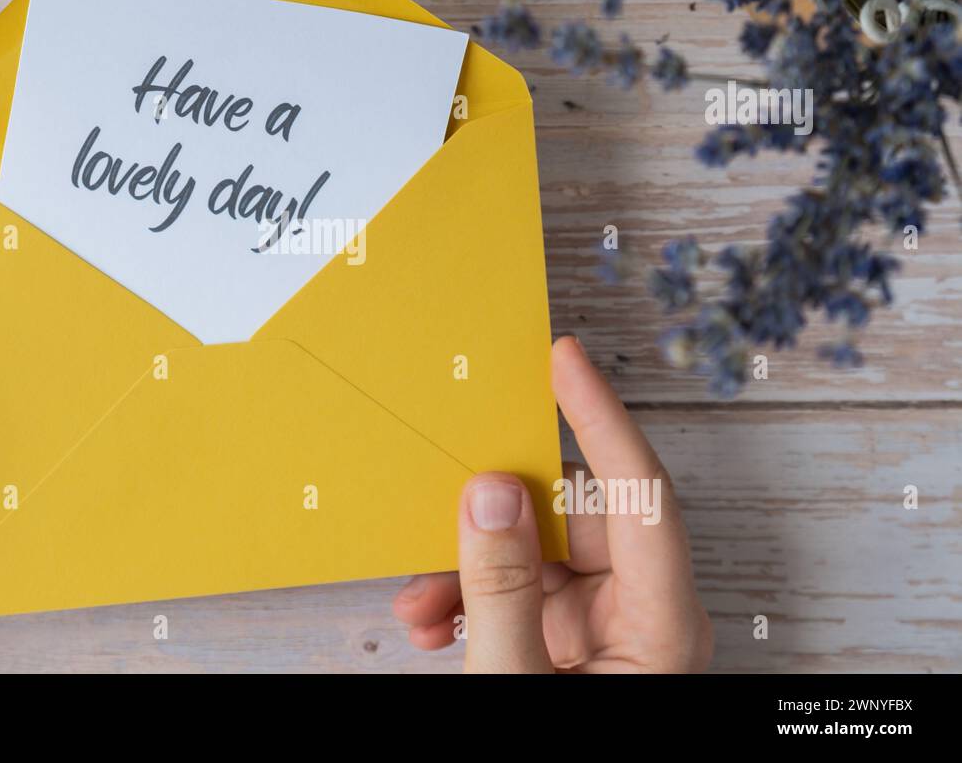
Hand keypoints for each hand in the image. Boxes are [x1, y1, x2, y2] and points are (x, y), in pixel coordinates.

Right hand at [393, 336, 712, 672]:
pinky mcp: (565, 637)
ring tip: (420, 605)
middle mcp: (639, 614)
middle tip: (438, 512)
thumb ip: (500, 590)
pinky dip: (467, 597)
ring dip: (466, 569)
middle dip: (491, 520)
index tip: (565, 358)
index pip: (640, 496)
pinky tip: (431, 621)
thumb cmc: (549, 760)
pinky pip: (514, 585)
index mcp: (661, 626)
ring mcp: (602, 625)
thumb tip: (491, 494)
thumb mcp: (513, 679)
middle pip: (570, 519)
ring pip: (531, 549)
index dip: (601, 417)